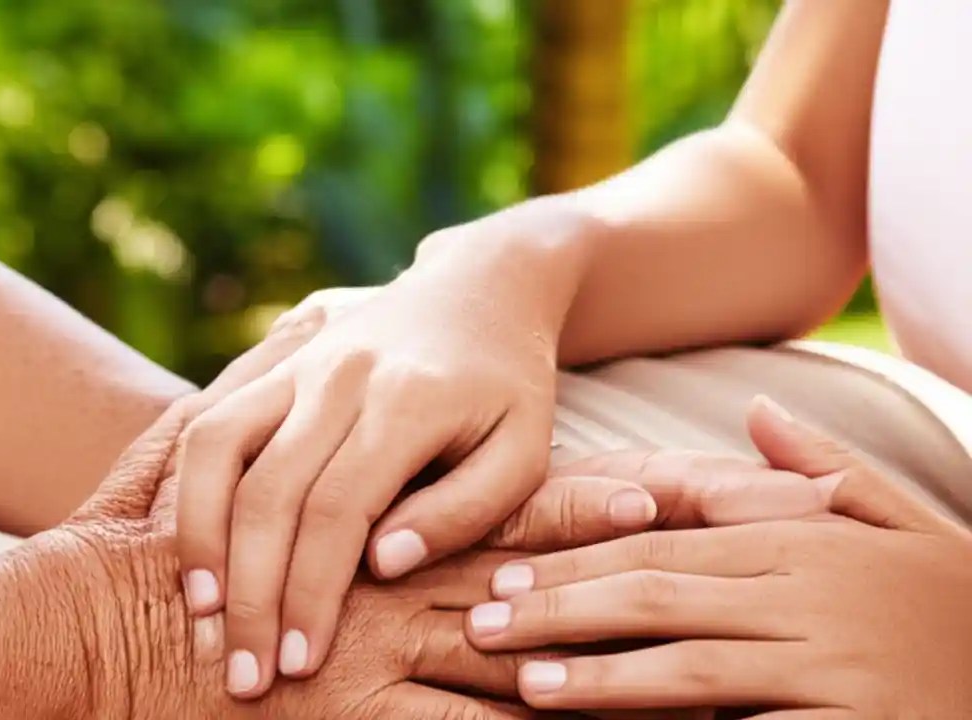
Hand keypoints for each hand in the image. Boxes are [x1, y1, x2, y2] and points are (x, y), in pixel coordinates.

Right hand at [174, 214, 593, 696]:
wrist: (481, 286)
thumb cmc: (509, 387)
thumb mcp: (522, 453)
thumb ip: (461, 511)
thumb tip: (382, 566)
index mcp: (406, 401)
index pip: (339, 511)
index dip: (312, 594)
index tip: (299, 663)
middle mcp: (339, 375)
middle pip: (269, 490)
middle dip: (250, 591)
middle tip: (243, 671)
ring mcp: (297, 362)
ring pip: (219, 446)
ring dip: (200, 535)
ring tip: (199, 612)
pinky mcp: (273, 359)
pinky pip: (208, 418)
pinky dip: (189, 485)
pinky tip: (188, 544)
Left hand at [464, 397, 971, 715]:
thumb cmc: (953, 607)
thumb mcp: (897, 523)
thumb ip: (820, 469)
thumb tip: (757, 410)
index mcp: (803, 542)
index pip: (664, 546)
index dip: (579, 561)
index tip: (510, 576)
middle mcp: (809, 596)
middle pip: (657, 596)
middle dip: (561, 611)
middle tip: (481, 624)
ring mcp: (830, 666)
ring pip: (687, 665)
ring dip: (597, 675)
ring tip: (522, 680)